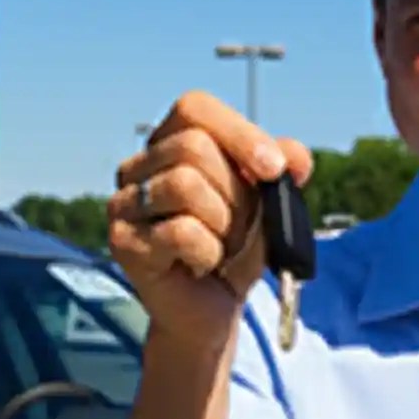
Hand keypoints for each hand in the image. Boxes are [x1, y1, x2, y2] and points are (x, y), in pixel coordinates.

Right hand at [106, 90, 312, 352]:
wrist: (214, 310)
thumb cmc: (237, 250)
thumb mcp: (269, 204)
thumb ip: (282, 171)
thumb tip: (296, 158)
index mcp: (171, 144)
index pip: (194, 108)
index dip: (239, 133)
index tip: (274, 170)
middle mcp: (138, 167)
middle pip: (195, 149)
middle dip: (236, 194)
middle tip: (238, 229)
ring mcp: (124, 204)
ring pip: (185, 186)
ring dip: (224, 225)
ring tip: (220, 247)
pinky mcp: (123, 242)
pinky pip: (181, 232)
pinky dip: (209, 252)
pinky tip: (202, 265)